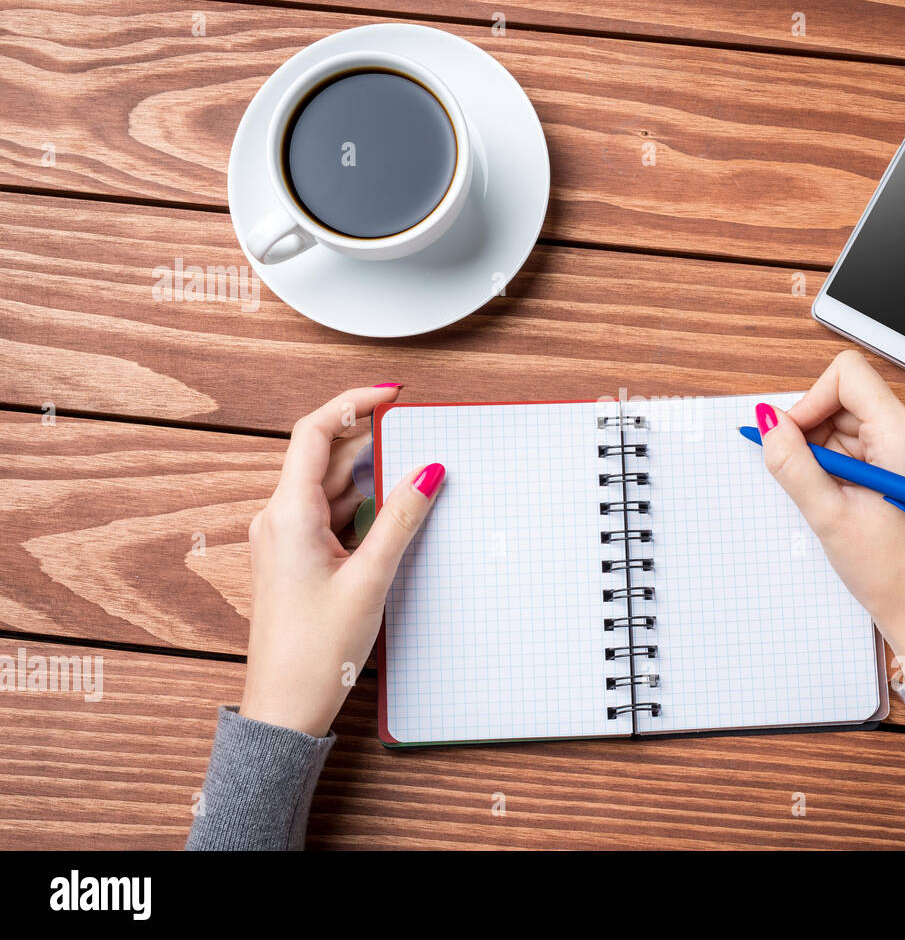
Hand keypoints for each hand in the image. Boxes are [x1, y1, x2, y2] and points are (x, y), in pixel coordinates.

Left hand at [240, 385, 444, 735]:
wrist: (285, 707)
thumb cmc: (315, 652)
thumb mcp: (370, 578)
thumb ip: (400, 519)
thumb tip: (427, 472)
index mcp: (288, 514)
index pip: (315, 432)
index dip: (353, 402)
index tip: (392, 393)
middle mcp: (279, 519)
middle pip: (325, 456)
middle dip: (370, 439)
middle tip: (417, 432)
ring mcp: (286, 539)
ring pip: (331, 486)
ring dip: (370, 475)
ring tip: (413, 474)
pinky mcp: (297, 558)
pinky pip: (331, 514)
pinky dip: (362, 505)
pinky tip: (393, 511)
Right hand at [757, 350, 904, 675]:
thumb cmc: (895, 574)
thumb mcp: (829, 517)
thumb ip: (792, 463)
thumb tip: (769, 422)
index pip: (848, 375)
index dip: (809, 402)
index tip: (791, 438)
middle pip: (849, 399)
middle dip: (816, 434)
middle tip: (811, 483)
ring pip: (854, 422)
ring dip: (830, 454)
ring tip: (836, 502)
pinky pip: (868, 442)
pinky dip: (846, 465)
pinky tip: (848, 502)